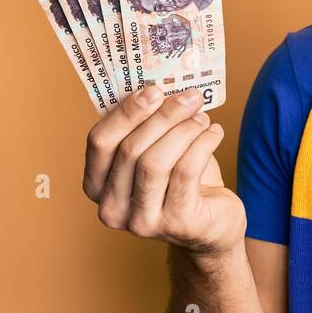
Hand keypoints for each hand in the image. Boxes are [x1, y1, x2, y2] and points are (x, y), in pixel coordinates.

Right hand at [83, 84, 245, 259]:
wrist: (213, 225)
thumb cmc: (180, 183)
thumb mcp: (155, 153)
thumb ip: (145, 128)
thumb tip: (156, 87)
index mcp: (96, 186)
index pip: (100, 143)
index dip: (125, 113)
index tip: (153, 90)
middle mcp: (111, 209)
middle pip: (130, 149)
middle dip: (162, 117)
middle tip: (189, 97)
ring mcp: (141, 221)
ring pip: (156, 161)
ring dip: (183, 131)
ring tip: (202, 117)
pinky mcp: (176, 223)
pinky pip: (186, 171)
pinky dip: (203, 144)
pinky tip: (215, 133)